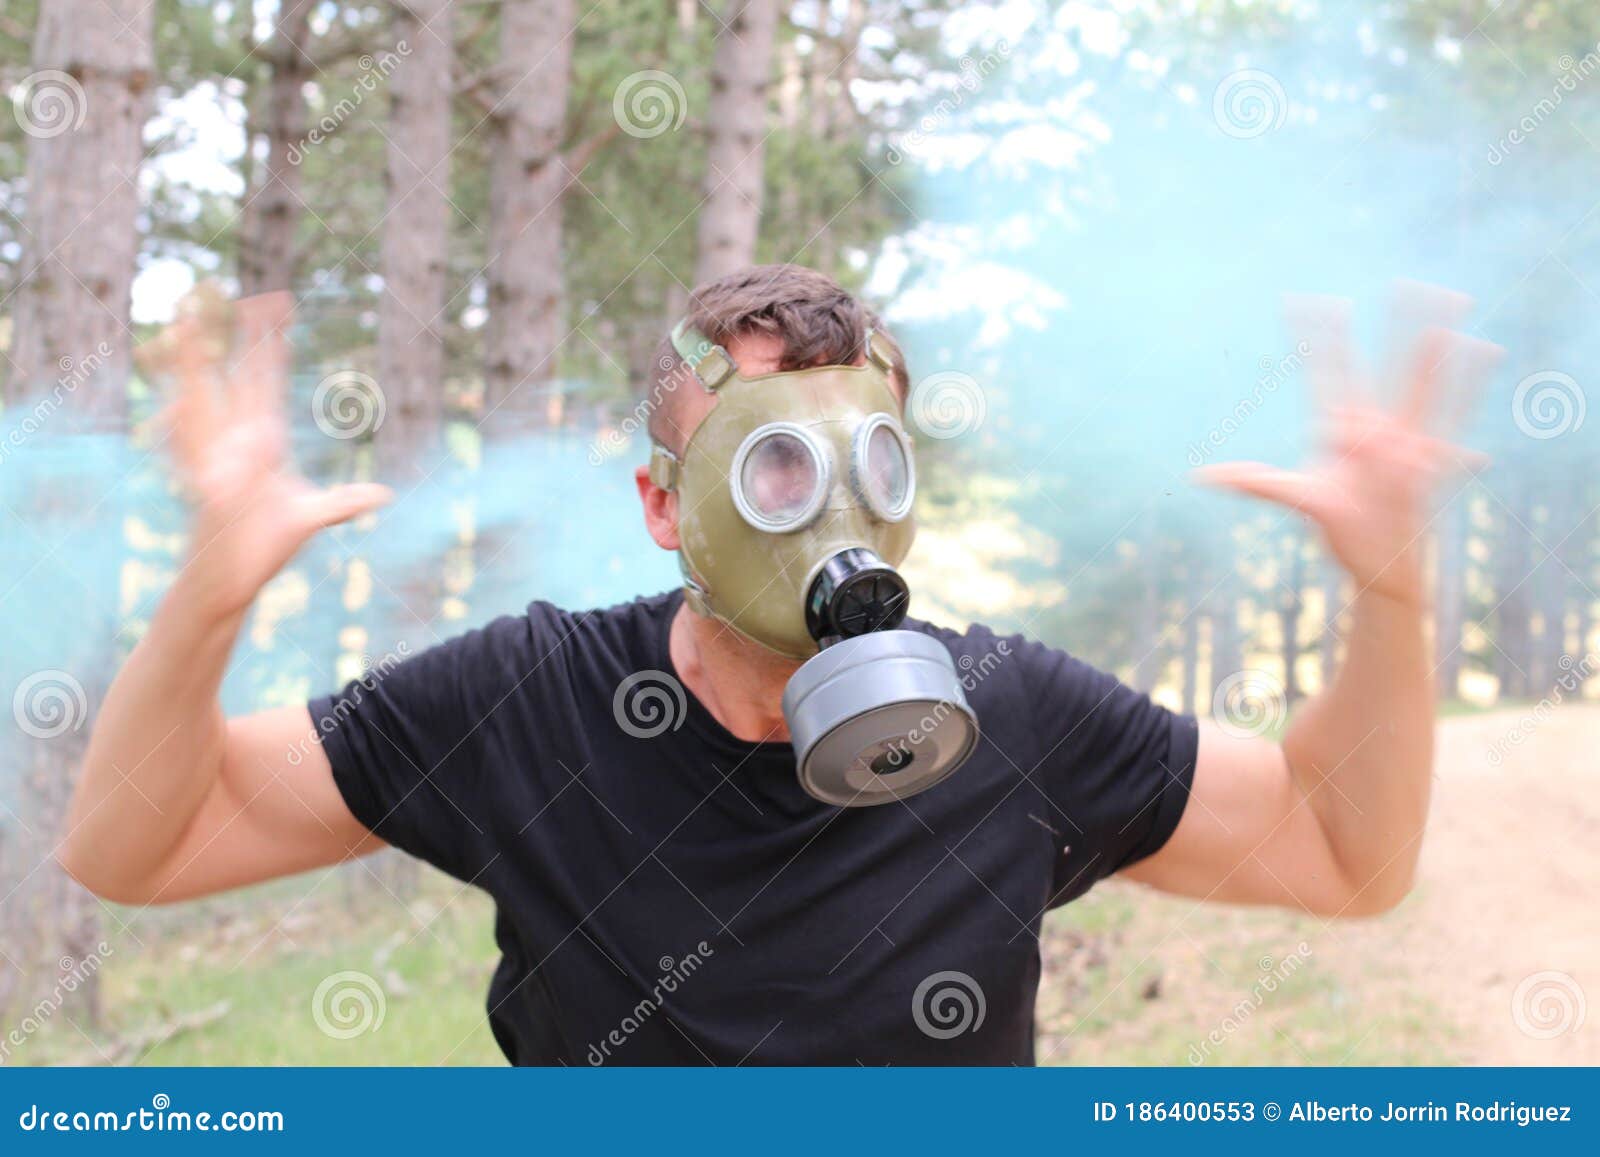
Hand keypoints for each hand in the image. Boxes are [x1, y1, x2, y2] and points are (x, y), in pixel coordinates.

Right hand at [147, 289, 391, 619]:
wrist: (231, 579)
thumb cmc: (266, 543)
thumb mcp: (313, 516)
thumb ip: (346, 502)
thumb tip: (384, 495)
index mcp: (264, 439)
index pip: (268, 380)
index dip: (272, 344)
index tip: (278, 307)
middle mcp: (239, 441)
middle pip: (238, 377)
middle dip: (236, 336)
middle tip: (232, 290)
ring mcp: (219, 459)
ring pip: (205, 400)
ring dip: (194, 364)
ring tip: (183, 323)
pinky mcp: (208, 487)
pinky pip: (194, 450)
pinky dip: (178, 422)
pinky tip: (170, 393)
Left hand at [1194, 291, 1501, 607]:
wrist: (1376, 557)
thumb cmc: (1338, 525)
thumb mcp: (1295, 497)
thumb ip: (1253, 481)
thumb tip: (1202, 476)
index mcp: (1339, 425)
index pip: (1327, 371)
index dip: (1317, 338)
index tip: (1303, 301)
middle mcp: (1374, 423)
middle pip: (1380, 364)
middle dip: (1393, 325)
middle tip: (1409, 283)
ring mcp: (1403, 438)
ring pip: (1418, 383)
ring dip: (1432, 352)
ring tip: (1449, 311)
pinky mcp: (1425, 460)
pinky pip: (1448, 419)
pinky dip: (1464, 389)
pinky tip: (1484, 357)